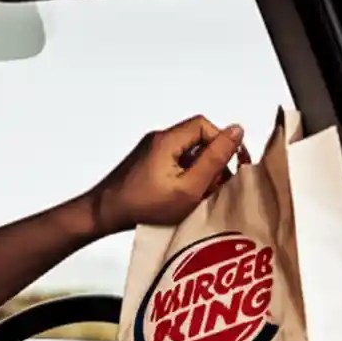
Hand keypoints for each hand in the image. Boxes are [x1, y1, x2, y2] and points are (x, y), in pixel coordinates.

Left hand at [86, 115, 242, 234]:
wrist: (105, 213)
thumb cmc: (144, 205)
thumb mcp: (189, 186)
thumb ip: (215, 158)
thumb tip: (236, 131)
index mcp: (168, 139)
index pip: (205, 126)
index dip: (222, 143)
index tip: (229, 166)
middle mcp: (159, 139)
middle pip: (198, 139)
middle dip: (212, 162)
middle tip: (214, 187)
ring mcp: (151, 151)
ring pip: (188, 153)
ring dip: (199, 172)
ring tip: (199, 196)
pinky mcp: (147, 163)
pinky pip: (175, 163)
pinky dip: (185, 177)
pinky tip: (183, 198)